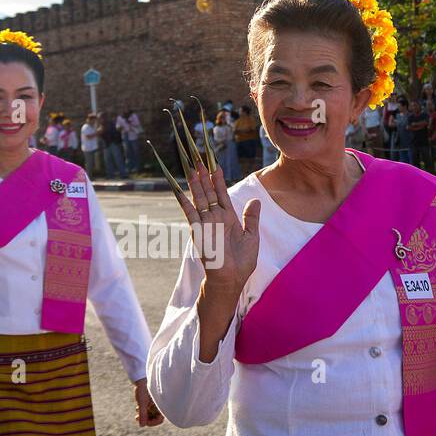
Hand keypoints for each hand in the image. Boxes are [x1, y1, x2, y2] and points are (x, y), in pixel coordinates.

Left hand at [133, 378, 162, 426]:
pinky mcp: (151, 401)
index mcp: (161, 405)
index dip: (151, 423)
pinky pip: (148, 409)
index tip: (143, 422)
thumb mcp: (142, 403)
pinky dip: (143, 410)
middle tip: (137, 417)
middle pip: (154, 418)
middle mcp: (159, 405)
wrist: (140, 378)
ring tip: (137, 409)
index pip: (159, 420)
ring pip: (150, 413)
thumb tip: (141, 425)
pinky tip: (138, 407)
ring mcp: (155, 403)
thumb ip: (143, 414)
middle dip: (145, 419)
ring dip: (143, 414)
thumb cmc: (143, 389)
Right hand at [175, 159, 259, 299]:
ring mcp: (206, 223)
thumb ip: (252, 217)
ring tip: (191, 165)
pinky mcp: (199, 232)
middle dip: (203, 174)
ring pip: (199, 197)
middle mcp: (215, 217)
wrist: (231, 279)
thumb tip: (255, 200)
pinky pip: (190, 214)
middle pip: (208, 191)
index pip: (221, 192)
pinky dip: (185, 202)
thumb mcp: (252, 236)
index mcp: (228, 217)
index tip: (213, 163)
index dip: (217, 178)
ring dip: (195, 182)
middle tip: (198, 156)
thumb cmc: (242, 262)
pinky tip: (179, 190)